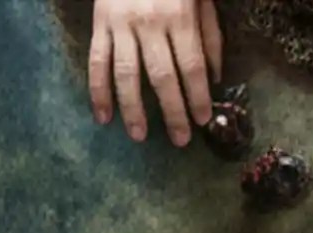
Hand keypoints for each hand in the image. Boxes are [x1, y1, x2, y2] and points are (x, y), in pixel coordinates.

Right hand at [89, 0, 224, 145]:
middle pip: (162, 76)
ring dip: (132, 109)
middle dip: (172, 111)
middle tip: (179, 139)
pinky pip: (97, 62)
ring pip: (126, 74)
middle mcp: (150, 23)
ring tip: (139, 135)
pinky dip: (98, 91)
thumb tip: (215, 79)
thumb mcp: (202, 1)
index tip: (203, 120)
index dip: (198, 96)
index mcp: (180, 17)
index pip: (192, 66)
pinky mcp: (99, 24)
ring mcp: (121, 25)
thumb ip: (210, 37)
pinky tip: (103, 116)